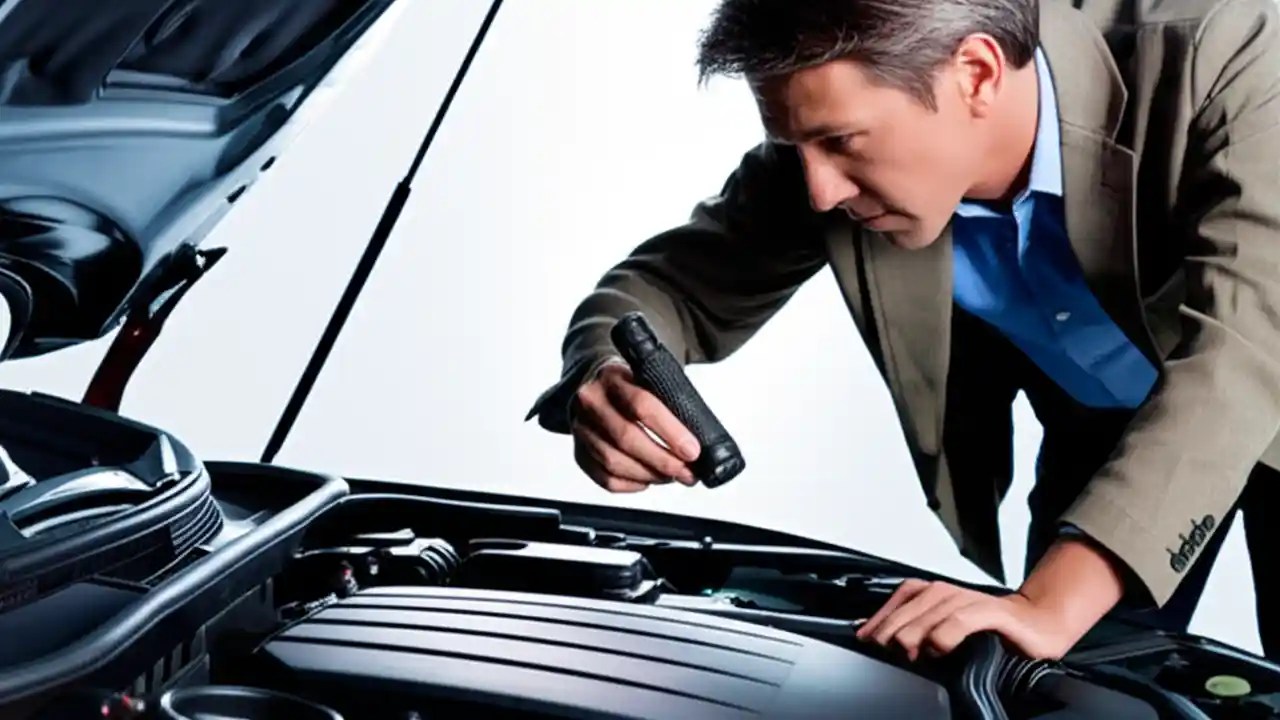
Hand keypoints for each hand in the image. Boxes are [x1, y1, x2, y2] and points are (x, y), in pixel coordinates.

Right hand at [571, 360, 701, 492]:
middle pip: (626, 438)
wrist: (594, 382)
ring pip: (614, 462)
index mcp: (612, 376)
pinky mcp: (578, 452)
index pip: (641, 405)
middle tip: (686, 471)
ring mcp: (580, 428)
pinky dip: (631, 484)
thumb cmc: (630, 384)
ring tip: (670, 475)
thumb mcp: (648, 379)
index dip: (670, 432)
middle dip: (662, 460)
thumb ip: (669, 403)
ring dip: (649, 474)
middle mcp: (590, 401)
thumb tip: (696, 443)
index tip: (692, 451)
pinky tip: (647, 479)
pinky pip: (604, 478)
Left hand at [855, 579, 1074, 660]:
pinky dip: (947, 632)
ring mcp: (972, 600)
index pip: (900, 596)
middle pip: (912, 602)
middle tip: (880, 644)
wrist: (1039, 625)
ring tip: (903, 647)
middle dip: (891, 623)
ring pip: (934, 609)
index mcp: (938, 594)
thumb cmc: (993, 629)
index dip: (880, 614)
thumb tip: (886, 642)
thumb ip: (922, 632)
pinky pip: (964, 619)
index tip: (864, 634)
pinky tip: (938, 647)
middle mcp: (951, 592)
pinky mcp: (994, 613)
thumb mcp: (950, 629)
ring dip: (914, 628)